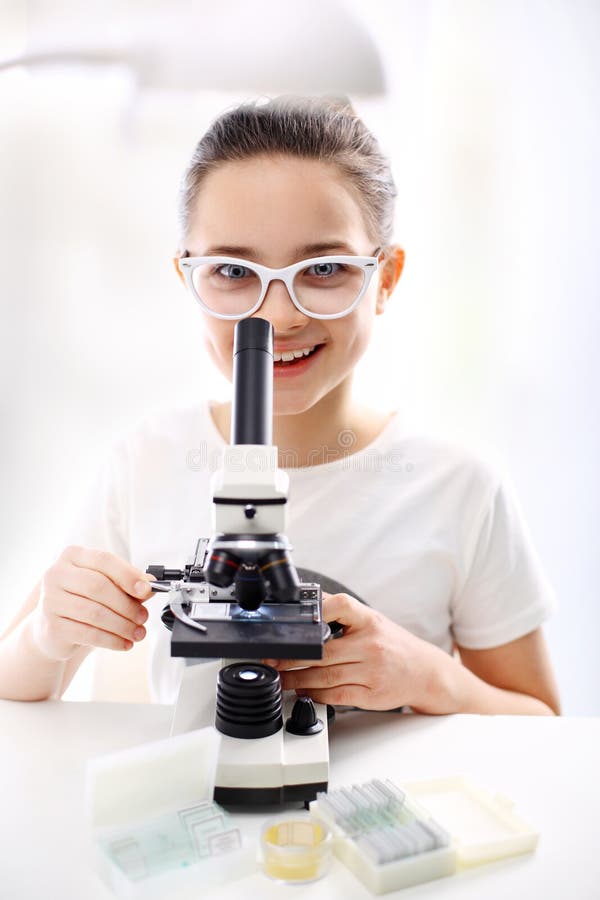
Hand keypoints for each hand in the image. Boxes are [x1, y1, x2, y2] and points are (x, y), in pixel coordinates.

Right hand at [31, 545, 155, 661]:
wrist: (54, 627)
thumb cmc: (84, 600)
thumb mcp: (106, 586)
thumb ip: (128, 583)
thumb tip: (150, 585)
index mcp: (73, 556)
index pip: (104, 560)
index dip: (128, 575)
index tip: (147, 589)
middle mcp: (57, 574)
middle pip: (98, 586)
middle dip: (127, 604)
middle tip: (143, 616)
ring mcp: (50, 600)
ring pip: (94, 612)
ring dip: (122, 625)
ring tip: (137, 632)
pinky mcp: (51, 626)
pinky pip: (88, 633)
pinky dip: (111, 640)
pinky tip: (124, 643)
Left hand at [264, 591, 456, 712]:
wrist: (425, 673)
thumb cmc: (394, 644)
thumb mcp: (373, 621)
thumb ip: (343, 613)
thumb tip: (308, 601)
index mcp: (370, 621)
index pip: (342, 606)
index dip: (318, 611)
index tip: (296, 620)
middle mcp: (372, 645)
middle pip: (323, 652)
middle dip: (292, 658)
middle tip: (272, 660)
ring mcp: (372, 671)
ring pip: (325, 677)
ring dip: (297, 679)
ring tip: (281, 678)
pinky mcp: (371, 695)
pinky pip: (336, 696)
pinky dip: (315, 694)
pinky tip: (304, 691)